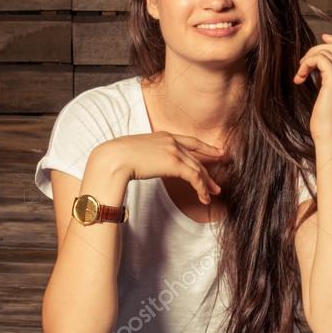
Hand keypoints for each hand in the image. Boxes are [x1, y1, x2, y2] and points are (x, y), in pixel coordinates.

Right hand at [101, 132, 225, 203]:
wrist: (113, 158)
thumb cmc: (117, 157)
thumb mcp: (137, 150)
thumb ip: (149, 154)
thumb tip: (147, 163)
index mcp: (163, 135)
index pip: (191, 141)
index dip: (206, 147)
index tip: (218, 152)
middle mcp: (172, 140)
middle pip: (197, 158)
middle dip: (209, 172)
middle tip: (216, 184)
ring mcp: (174, 151)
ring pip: (198, 169)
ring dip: (206, 184)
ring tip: (212, 195)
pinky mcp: (175, 163)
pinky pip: (194, 177)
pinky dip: (201, 188)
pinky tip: (203, 197)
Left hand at [293, 33, 331, 141]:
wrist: (330, 134)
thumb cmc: (327, 120)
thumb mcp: (331, 95)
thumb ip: (329, 79)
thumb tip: (317, 65)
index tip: (322, 38)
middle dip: (317, 49)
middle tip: (303, 63)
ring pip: (326, 51)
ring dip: (308, 58)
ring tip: (300, 74)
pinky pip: (319, 59)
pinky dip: (306, 64)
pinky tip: (300, 77)